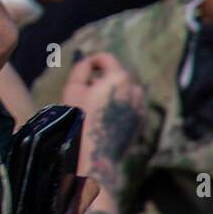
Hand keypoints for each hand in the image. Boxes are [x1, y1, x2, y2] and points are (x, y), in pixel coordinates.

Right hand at [61, 52, 144, 173]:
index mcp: (119, 77)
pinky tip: (103, 121)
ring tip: (94, 110)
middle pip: (114, 75)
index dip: (91, 62)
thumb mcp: (72, 89)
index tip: (82, 70)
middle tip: (84, 96)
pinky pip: (127, 106)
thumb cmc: (79, 120)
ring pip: (122, 91)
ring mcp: (139, 105)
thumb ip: (81, 68)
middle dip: (100, 80)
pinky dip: (117, 107)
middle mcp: (134, 88)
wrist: (94, 155)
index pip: (105, 58)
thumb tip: (88, 62)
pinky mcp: (140, 120)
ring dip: (110, 94)